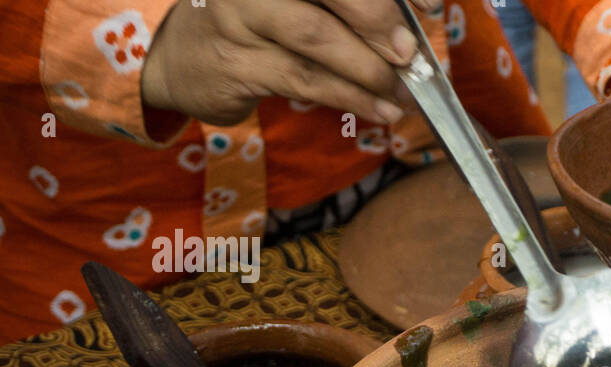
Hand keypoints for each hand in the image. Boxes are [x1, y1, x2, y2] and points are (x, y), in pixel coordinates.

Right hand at [141, 0, 428, 127]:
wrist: (179, 55)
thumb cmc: (258, 20)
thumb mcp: (300, 0)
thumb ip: (349, 6)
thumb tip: (415, 25)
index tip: (430, 5)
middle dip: (378, 21)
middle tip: (410, 54)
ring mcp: (239, 13)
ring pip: (317, 38)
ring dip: (369, 71)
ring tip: (400, 93)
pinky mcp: (236, 62)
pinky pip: (305, 80)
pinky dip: (351, 97)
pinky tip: (380, 111)